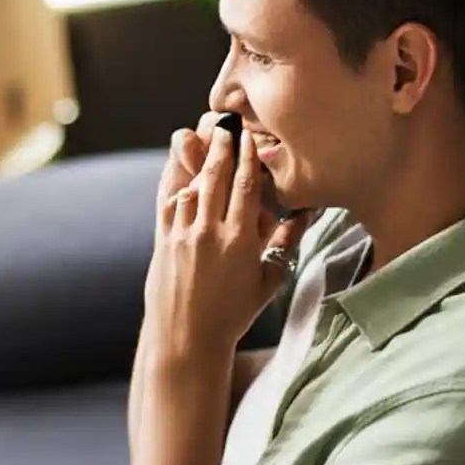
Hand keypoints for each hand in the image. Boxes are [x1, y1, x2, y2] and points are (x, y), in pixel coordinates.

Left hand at [147, 125, 316, 355]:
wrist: (187, 338)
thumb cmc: (232, 316)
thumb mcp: (266, 284)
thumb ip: (283, 248)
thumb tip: (301, 220)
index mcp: (240, 241)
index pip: (245, 187)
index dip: (248, 158)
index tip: (250, 137)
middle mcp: (209, 232)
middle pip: (217, 177)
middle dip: (222, 148)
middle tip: (226, 126)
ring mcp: (183, 235)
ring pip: (191, 186)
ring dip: (198, 162)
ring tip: (204, 140)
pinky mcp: (163, 241)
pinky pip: (168, 203)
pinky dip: (174, 183)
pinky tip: (179, 170)